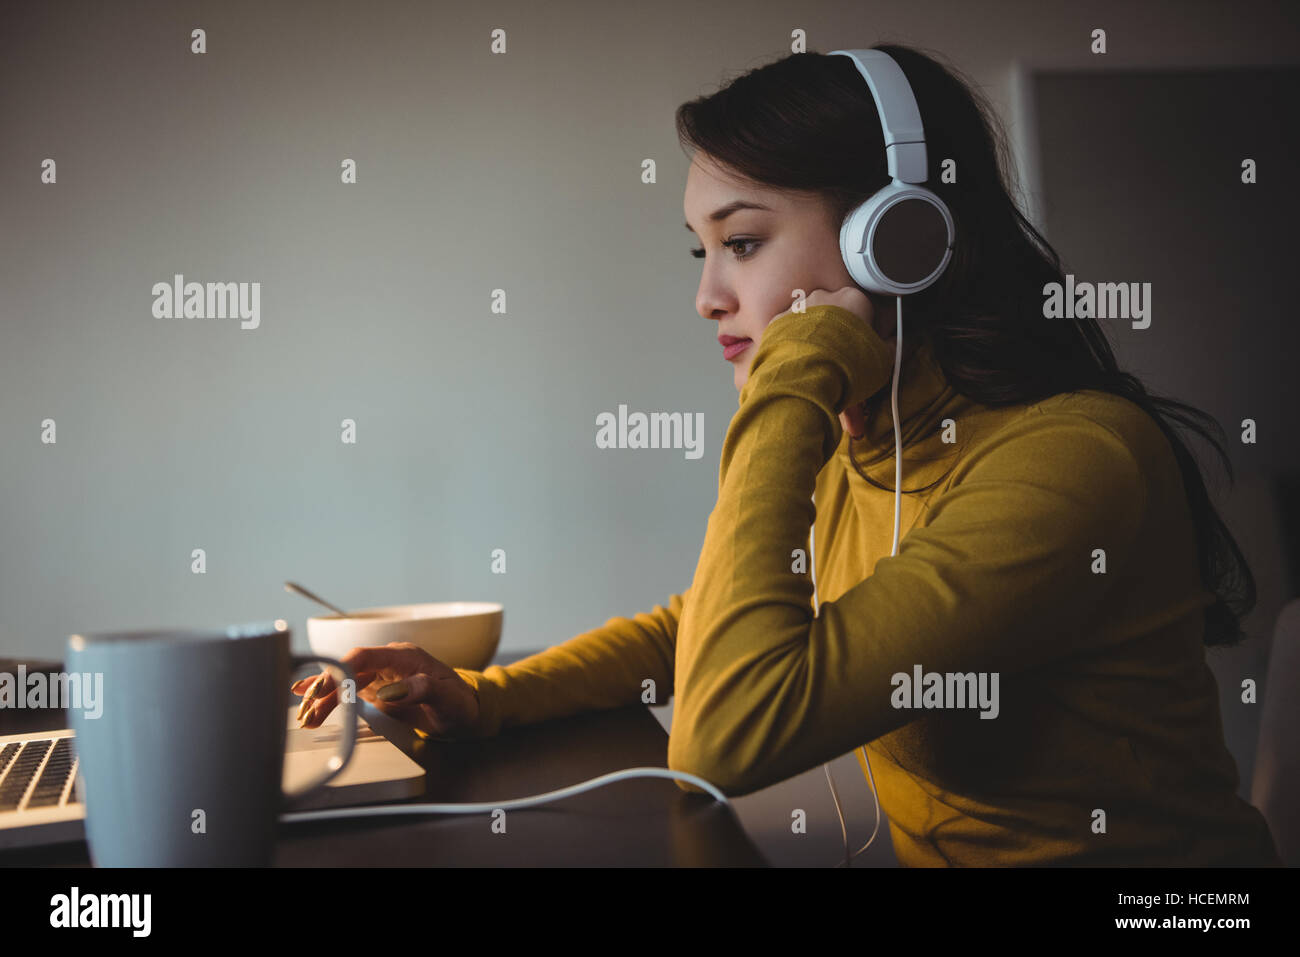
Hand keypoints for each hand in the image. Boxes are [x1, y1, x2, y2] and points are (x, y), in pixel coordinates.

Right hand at [292, 642, 479, 738]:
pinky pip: (348, 691)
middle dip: (325, 689)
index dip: (341, 670)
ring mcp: (381, 677)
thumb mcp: (447, 698)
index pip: (364, 657)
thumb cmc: (459, 702)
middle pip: (348, 670)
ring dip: (322, 698)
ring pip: (344, 682)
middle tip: (307, 712)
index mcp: (403, 656)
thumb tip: (392, 689)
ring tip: (304, 717)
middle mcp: (388, 663)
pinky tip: (306, 698)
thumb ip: (424, 689)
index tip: (323, 689)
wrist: (465, 712)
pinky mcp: (376, 691)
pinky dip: (328, 695)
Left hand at [798, 287, 895, 438]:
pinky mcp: (777, 321)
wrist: (806, 375)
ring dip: (814, 335)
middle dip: (837, 331)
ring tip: (817, 362)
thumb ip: (891, 347)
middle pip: (835, 312)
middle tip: (838, 356)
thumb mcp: (882, 361)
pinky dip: (793, 341)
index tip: (862, 346)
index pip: (863, 310)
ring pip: (810, 319)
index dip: (864, 330)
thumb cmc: (847, 367)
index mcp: (854, 299)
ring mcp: (799, 306)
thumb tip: (896, 343)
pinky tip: (799, 359)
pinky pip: (788, 329)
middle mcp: (825, 296)